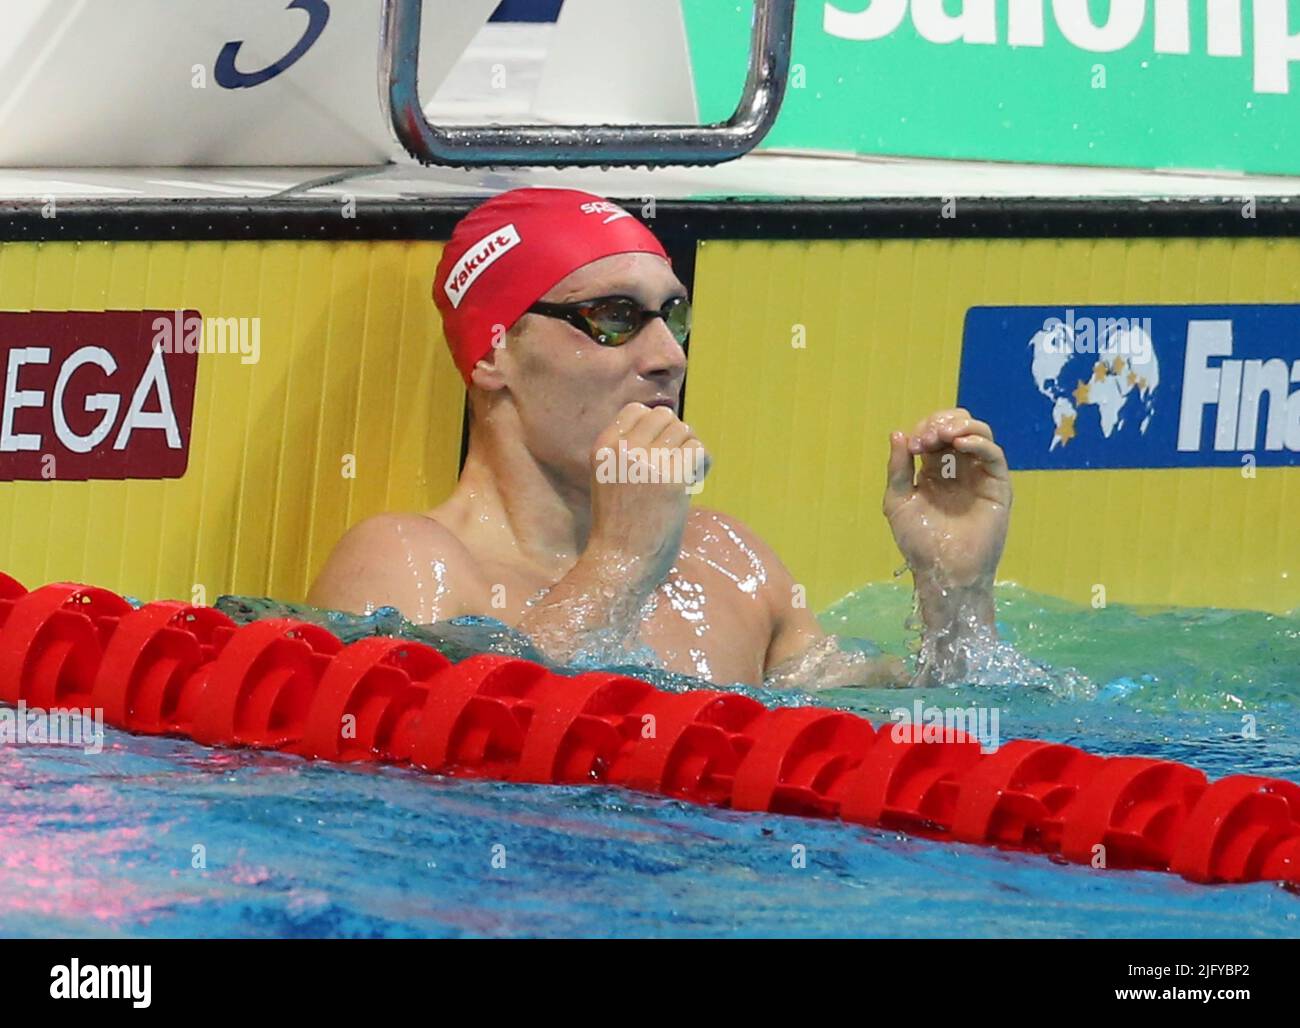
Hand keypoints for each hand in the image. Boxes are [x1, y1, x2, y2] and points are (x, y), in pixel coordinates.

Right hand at [586, 403, 710, 586]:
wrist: (620, 563)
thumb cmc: (619, 525)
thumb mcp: (610, 477)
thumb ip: (630, 450)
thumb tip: (672, 423)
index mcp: (604, 447)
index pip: (638, 410)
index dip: (655, 427)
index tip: (659, 452)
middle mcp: (624, 450)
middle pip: (665, 417)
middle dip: (675, 438)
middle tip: (675, 466)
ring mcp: (648, 463)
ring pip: (685, 431)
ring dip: (689, 452)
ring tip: (682, 477)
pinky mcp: (672, 480)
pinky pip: (699, 452)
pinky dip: (701, 465)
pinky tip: (693, 483)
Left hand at [883, 408, 1010, 593]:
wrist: (943, 570)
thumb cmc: (919, 541)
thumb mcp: (898, 501)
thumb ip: (897, 468)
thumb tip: (897, 433)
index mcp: (933, 469)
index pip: (934, 433)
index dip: (924, 430)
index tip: (913, 444)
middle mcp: (958, 468)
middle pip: (958, 427)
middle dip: (941, 424)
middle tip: (928, 438)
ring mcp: (979, 475)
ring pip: (979, 434)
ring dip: (961, 426)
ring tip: (944, 436)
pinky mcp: (998, 486)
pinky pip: (994, 455)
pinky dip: (979, 442)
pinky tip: (962, 444)